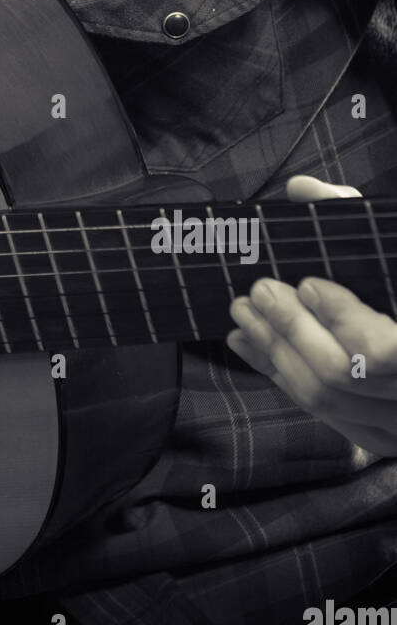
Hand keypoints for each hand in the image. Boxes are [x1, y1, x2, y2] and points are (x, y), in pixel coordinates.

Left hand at [226, 174, 396, 455]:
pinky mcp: (382, 437)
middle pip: (344, 375)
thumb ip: (349, 211)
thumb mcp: (388, 243)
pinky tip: (249, 345)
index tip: (307, 284)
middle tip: (258, 292)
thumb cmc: (394, 272)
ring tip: (243, 312)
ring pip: (328, 401)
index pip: (382, 350)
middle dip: (292, 329)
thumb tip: (301, 187)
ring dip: (275, 353)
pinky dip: (281, 377)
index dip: (342, 318)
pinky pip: (324, 417)